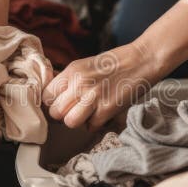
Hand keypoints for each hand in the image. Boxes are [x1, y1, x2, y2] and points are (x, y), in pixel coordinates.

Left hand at [42, 40, 166, 129]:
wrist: (141, 60)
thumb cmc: (113, 64)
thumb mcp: (84, 65)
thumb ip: (68, 80)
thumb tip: (51, 97)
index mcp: (71, 71)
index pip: (46, 96)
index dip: (52, 104)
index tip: (60, 105)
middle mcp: (79, 83)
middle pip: (55, 112)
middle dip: (63, 115)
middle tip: (74, 111)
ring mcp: (93, 96)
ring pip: (70, 122)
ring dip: (78, 122)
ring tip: (87, 114)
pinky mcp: (108, 108)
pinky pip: (90, 127)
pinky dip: (95, 124)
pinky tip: (102, 113)